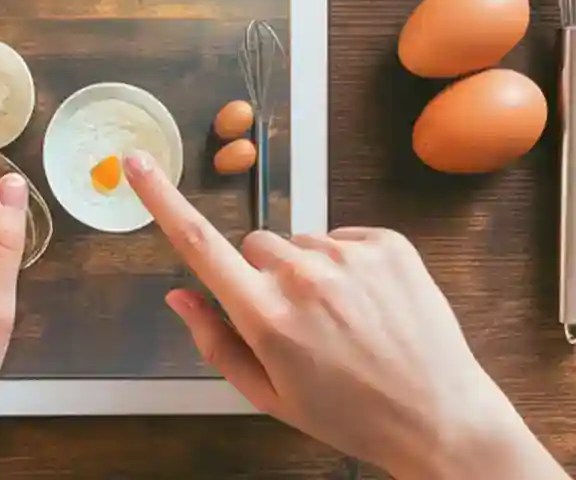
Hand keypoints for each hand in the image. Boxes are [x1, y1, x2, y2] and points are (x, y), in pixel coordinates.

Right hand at [123, 151, 567, 479]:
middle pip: (256, 245)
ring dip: (311, 271)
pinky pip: (343, 238)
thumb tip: (178, 295)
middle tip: (300, 323)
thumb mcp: (268, 394)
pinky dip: (349, 265)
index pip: (199, 244)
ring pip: (301, 243)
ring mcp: (349, 256)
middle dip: (263, 274)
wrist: (437, 416)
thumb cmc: (348, 414)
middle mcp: (303, 277)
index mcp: (266, 318)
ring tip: (345, 320)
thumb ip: (216, 341)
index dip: (161, 199)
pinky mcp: (387, 243)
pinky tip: (370, 306)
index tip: (138, 161)